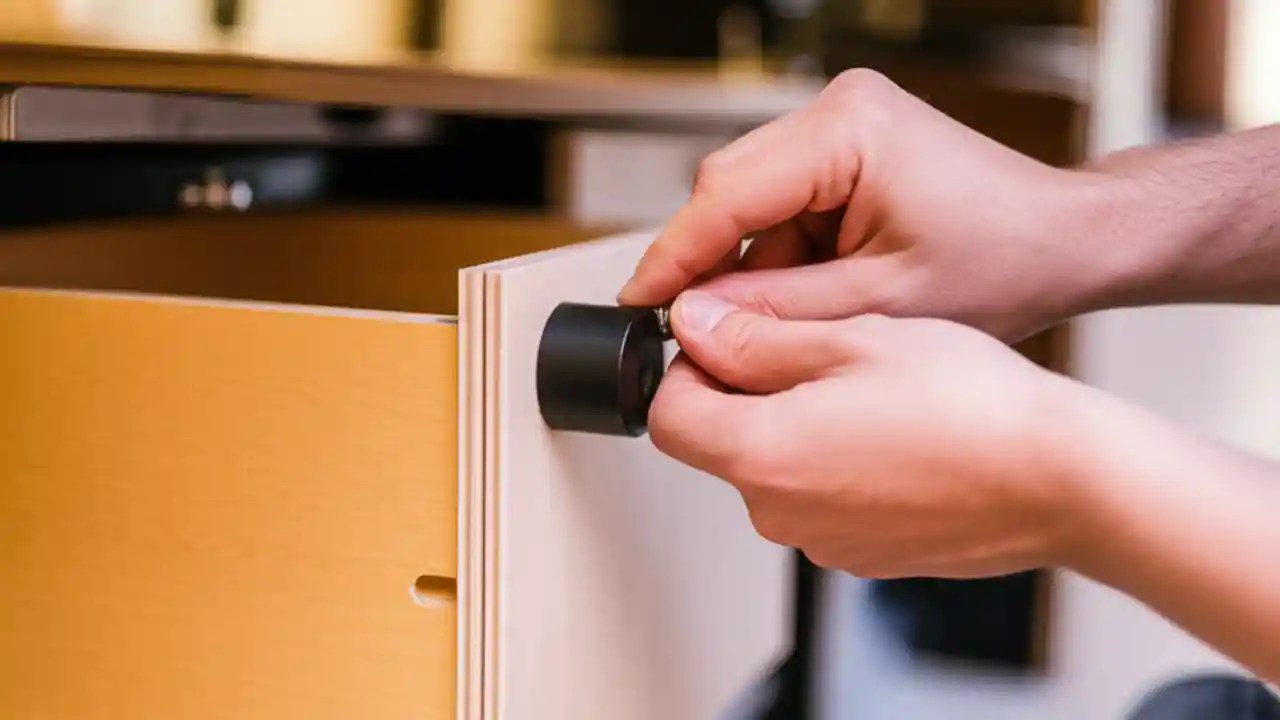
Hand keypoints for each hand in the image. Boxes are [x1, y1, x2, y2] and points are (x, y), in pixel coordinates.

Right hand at [618, 69, 1113, 341]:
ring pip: (752, 203)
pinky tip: (801, 301)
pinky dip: (781, 259)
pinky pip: (784, 207)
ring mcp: (843, 128)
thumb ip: (777, 312)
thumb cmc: (1007, 261)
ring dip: (751, 267)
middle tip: (693, 332)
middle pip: (730, 189)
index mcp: (848, 130)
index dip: (675, 255)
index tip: (639, 304)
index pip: (727, 193)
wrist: (1068, 242)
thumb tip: (694, 321)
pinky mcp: (848, 151)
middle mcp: (838, 112)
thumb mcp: (881, 306)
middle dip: (711, 265)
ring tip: (772, 328)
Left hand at [648, 291, 1097, 577]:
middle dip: (747, 393)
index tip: (727, 339)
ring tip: (871, 391)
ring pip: (774, 468)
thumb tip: (694, 324)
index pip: (667, 416)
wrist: (1063, 481)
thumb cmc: (972, 407)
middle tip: (817, 350)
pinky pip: (821, 498)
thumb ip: (757, 337)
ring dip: (797, 425)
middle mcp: (780, 512)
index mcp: (762, 455)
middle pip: (719, 442)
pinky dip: (838, 462)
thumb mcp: (853, 339)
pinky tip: (895, 433)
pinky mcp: (862, 554)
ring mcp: (822, 541)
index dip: (687, 368)